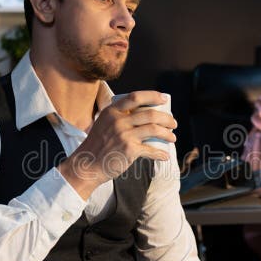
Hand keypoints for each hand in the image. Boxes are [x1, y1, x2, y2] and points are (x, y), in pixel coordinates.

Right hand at [58, 91, 176, 198]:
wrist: (87, 164)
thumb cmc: (98, 145)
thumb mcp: (104, 124)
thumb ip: (119, 117)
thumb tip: (144, 115)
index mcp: (112, 111)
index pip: (135, 97)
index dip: (153, 96)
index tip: (164, 99)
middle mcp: (118, 120)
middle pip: (150, 114)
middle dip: (166, 118)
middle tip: (173, 123)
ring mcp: (124, 135)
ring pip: (153, 129)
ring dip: (167, 133)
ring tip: (172, 137)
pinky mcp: (129, 150)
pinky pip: (151, 150)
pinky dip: (160, 153)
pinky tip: (165, 156)